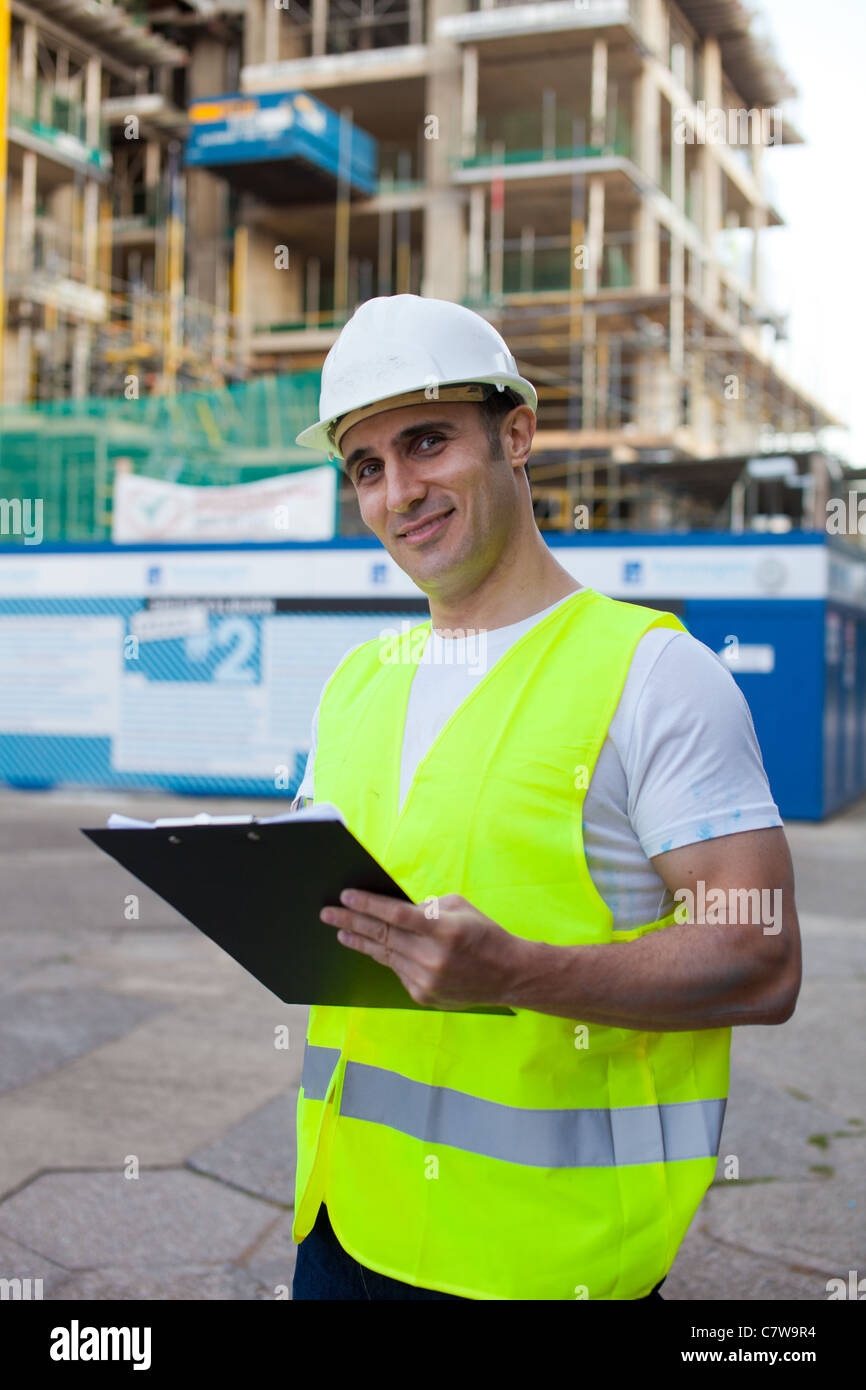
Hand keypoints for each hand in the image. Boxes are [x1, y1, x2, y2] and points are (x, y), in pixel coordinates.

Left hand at [319, 889, 518, 1009]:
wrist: (509, 974)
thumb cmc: (485, 934)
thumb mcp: (460, 907)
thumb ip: (425, 907)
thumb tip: (393, 909)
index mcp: (443, 930)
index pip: (395, 915)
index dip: (367, 904)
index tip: (345, 895)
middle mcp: (431, 957)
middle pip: (382, 936)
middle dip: (351, 921)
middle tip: (327, 913)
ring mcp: (426, 980)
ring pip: (384, 955)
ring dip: (359, 941)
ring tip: (340, 930)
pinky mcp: (422, 995)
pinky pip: (396, 971)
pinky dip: (384, 957)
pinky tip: (369, 946)